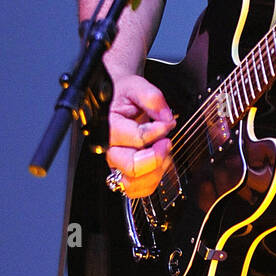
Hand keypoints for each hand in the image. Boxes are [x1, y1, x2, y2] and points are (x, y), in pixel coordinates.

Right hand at [105, 73, 174, 197]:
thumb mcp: (137, 86)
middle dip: (157, 156)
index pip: (137, 138)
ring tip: (162, 154)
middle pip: (132, 166)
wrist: (116, 98)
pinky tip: (158, 166)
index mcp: (108, 126)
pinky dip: (150, 182)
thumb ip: (152, 98)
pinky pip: (135, 189)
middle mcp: (109, 148)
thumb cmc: (123, 95)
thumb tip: (165, 118)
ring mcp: (115, 162)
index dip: (159, 131)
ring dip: (155, 171)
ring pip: (133, 183)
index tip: (167, 122)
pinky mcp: (123, 171)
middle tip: (166, 142)